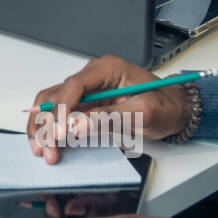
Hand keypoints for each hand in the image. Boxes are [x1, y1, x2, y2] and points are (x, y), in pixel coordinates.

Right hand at [26, 54, 185, 162]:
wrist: (176, 108)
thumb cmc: (165, 106)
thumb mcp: (143, 113)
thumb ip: (108, 118)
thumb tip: (77, 127)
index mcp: (106, 69)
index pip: (73, 86)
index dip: (62, 110)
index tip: (59, 134)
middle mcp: (91, 76)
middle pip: (56, 95)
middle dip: (47, 123)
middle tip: (47, 148)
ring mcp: (86, 89)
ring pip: (52, 104)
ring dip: (43, 127)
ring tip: (41, 149)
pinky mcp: (85, 104)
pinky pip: (61, 113)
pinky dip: (51, 128)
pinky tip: (47, 143)